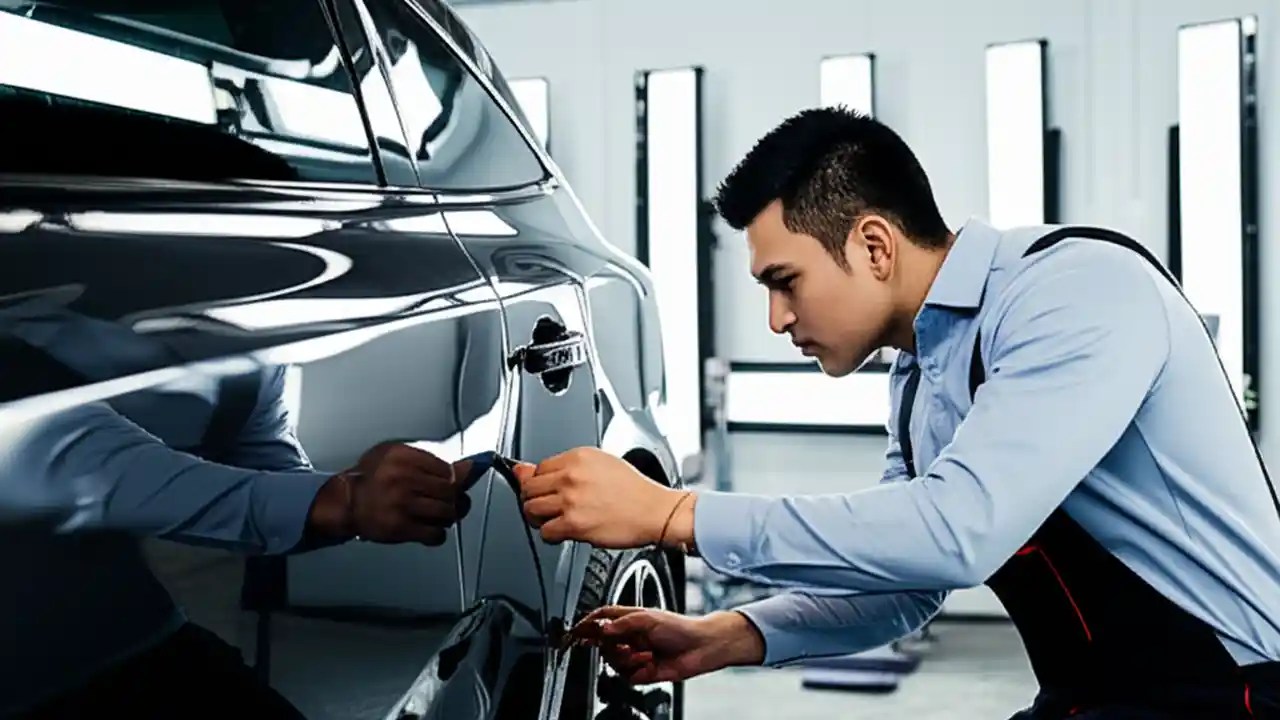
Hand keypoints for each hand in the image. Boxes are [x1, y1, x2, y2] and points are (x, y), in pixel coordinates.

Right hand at [308, 442, 469, 545]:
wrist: (344, 502)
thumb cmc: (371, 479)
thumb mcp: (395, 456)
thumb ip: (428, 460)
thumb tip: (466, 467)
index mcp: (402, 457)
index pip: (447, 469)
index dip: (457, 478)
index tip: (459, 483)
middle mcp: (403, 478)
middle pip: (450, 490)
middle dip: (456, 499)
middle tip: (454, 502)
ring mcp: (402, 503)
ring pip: (447, 512)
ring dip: (449, 517)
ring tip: (441, 516)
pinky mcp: (400, 527)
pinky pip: (435, 534)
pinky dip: (438, 534)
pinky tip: (431, 530)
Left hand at [515, 447, 688, 547]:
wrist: (655, 511)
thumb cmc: (635, 490)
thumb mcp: (601, 464)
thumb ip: (566, 467)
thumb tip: (526, 470)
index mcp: (578, 457)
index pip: (539, 468)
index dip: (540, 482)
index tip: (545, 490)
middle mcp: (571, 476)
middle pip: (529, 488)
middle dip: (533, 500)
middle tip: (545, 508)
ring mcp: (571, 500)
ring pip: (531, 509)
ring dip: (538, 518)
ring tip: (552, 520)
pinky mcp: (574, 524)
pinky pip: (545, 531)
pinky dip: (550, 535)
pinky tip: (563, 532)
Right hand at [570, 607, 764, 683]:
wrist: (700, 647)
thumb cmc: (680, 627)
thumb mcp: (648, 618)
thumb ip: (622, 623)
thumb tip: (602, 627)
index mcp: (630, 620)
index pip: (602, 619)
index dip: (588, 624)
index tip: (577, 631)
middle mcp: (631, 638)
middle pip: (604, 644)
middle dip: (612, 647)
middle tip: (624, 645)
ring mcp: (636, 655)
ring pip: (614, 662)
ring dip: (627, 659)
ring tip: (643, 654)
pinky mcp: (642, 672)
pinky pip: (627, 676)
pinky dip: (636, 671)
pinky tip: (649, 663)